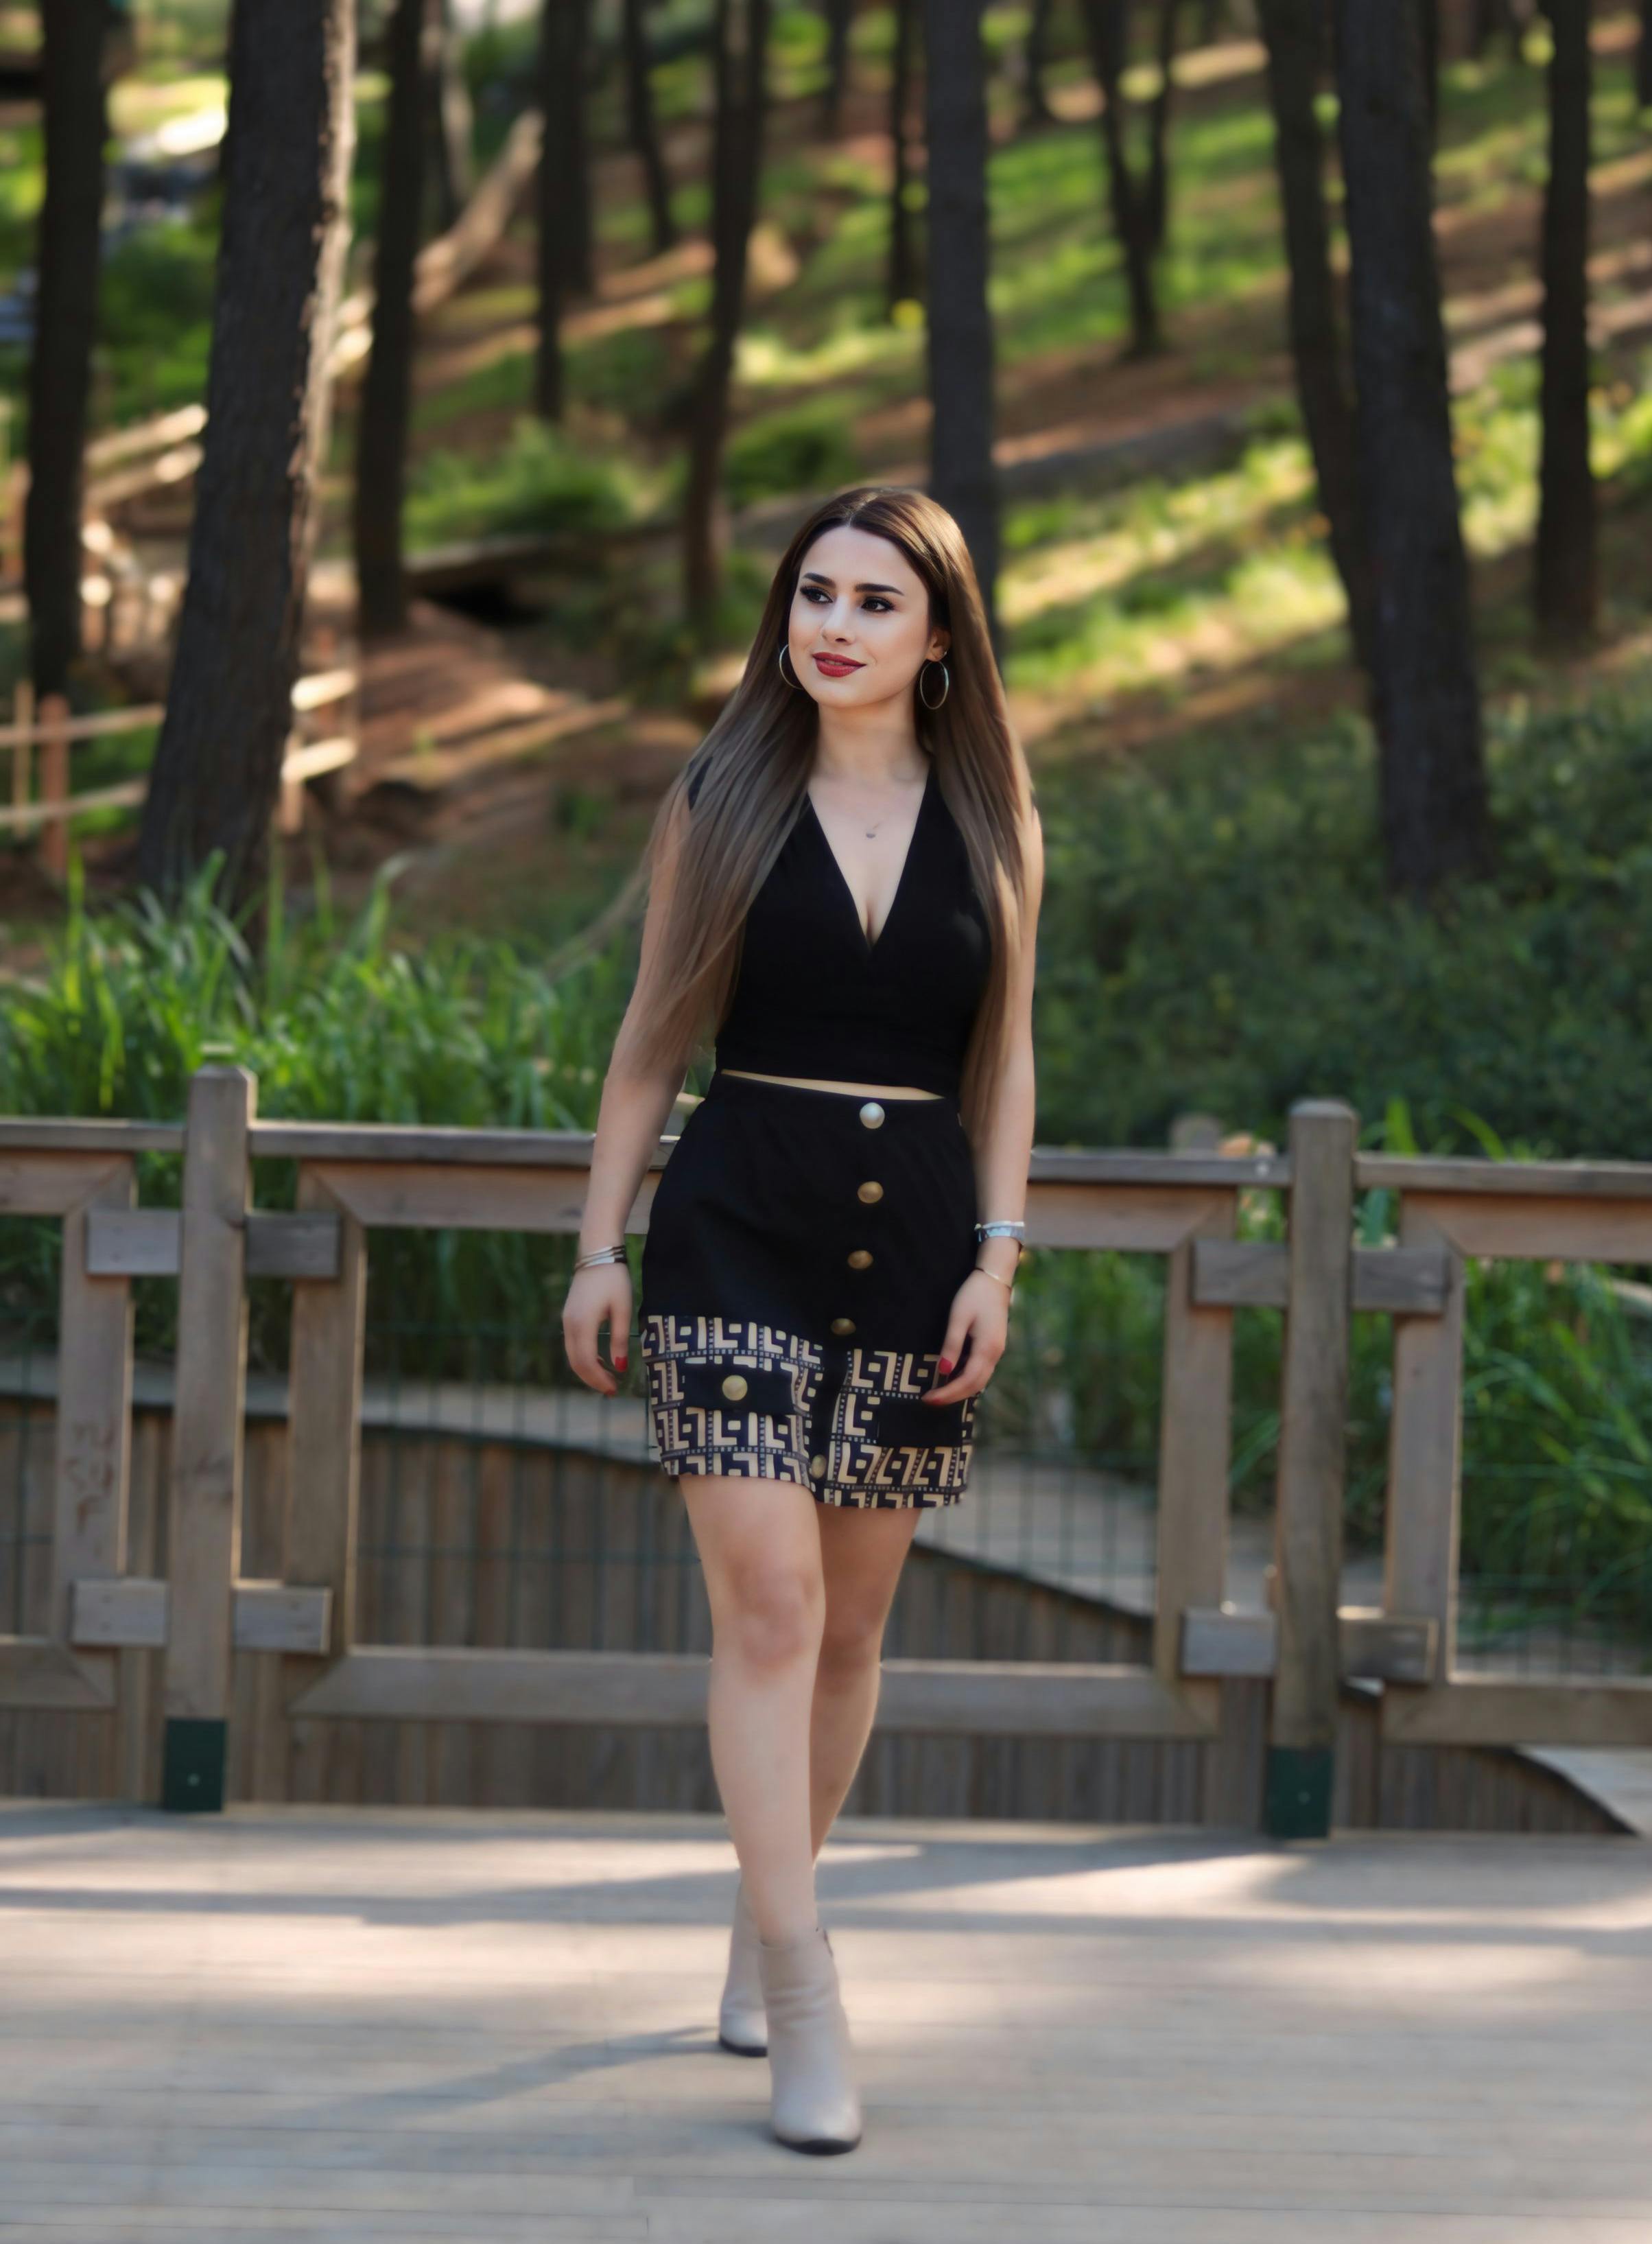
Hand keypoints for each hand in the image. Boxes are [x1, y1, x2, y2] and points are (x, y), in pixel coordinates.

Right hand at [562, 1260, 632, 1395]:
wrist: (597, 1254)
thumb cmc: (614, 1279)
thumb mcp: (623, 1309)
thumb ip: (620, 1339)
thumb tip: (619, 1366)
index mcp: (583, 1324)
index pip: (587, 1362)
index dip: (599, 1379)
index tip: (614, 1389)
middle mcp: (570, 1325)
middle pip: (576, 1363)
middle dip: (593, 1379)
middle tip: (611, 1390)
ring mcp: (566, 1320)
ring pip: (572, 1355)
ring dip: (588, 1370)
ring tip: (607, 1378)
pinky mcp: (568, 1316)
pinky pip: (572, 1344)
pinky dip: (584, 1357)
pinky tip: (600, 1360)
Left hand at [925, 1267, 1009, 1404]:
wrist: (994, 1280)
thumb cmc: (974, 1295)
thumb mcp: (958, 1318)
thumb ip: (952, 1345)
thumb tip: (943, 1371)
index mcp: (987, 1348)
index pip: (966, 1380)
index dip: (947, 1393)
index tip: (928, 1398)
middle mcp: (995, 1355)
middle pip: (975, 1386)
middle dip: (952, 1396)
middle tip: (929, 1400)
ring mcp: (997, 1352)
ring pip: (980, 1381)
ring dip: (960, 1390)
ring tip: (939, 1393)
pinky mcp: (994, 1348)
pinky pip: (981, 1371)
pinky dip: (967, 1380)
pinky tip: (952, 1379)